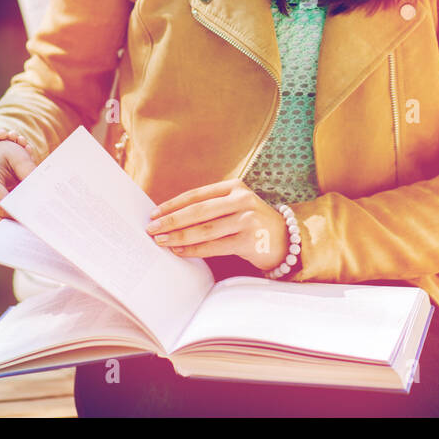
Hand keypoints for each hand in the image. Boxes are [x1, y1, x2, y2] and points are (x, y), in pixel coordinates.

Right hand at [0, 139, 35, 236]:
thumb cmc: (6, 156)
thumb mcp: (19, 156)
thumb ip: (29, 172)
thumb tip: (39, 193)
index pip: (1, 206)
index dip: (19, 215)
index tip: (37, 221)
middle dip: (15, 228)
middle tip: (36, 233)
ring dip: (9, 235)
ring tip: (29, 236)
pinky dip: (3, 235)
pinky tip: (20, 235)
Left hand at [146, 180, 288, 271]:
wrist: (286, 240)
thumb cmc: (253, 223)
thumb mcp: (236, 206)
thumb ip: (211, 207)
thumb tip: (172, 217)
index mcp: (235, 187)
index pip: (197, 195)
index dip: (173, 204)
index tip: (154, 213)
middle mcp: (242, 200)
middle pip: (198, 211)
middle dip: (171, 221)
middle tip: (151, 228)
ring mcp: (247, 219)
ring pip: (204, 229)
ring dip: (179, 236)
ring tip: (161, 241)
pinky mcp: (249, 240)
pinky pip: (214, 246)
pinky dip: (194, 249)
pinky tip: (180, 251)